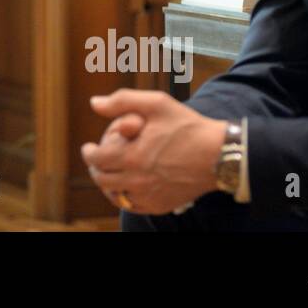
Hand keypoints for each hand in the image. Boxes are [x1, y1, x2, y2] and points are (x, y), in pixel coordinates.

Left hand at [81, 89, 226, 215]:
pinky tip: (128, 186)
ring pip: (116, 196)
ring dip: (108, 185)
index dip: (88, 153)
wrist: (219, 155)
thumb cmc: (188, 126)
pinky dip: (126, 197)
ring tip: (110, 173)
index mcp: (132, 157)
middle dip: (96, 168)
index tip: (89, 147)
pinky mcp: (161, 205)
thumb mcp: (156, 103)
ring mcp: (149, 196)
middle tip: (97, 161)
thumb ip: (122, 101)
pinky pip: (134, 206)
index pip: (96, 160)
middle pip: (102, 180)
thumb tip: (94, 102)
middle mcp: (138, 181)